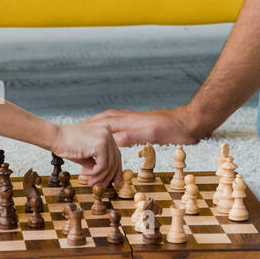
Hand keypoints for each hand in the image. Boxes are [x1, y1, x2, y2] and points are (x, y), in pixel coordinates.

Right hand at [51, 123, 122, 189]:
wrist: (54, 137)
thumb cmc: (67, 145)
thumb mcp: (87, 155)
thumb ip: (98, 163)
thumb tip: (107, 177)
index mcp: (106, 131)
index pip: (116, 153)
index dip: (116, 169)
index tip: (115, 181)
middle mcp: (108, 132)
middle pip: (115, 159)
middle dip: (109, 176)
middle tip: (101, 186)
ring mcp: (105, 136)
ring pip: (109, 164)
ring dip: (100, 177)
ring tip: (90, 182)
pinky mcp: (100, 144)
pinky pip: (102, 165)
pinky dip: (94, 173)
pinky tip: (84, 173)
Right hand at [77, 106, 200, 146]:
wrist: (187, 122)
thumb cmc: (170, 128)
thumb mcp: (150, 134)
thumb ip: (130, 135)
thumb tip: (110, 140)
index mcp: (126, 120)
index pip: (100, 124)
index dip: (86, 130)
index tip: (72, 136)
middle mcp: (126, 117)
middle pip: (101, 120)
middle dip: (87, 126)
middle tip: (73, 134)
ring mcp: (132, 120)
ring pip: (108, 121)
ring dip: (97, 126)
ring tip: (85, 134)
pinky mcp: (138, 124)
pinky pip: (117, 125)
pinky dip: (108, 130)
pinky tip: (109, 135)